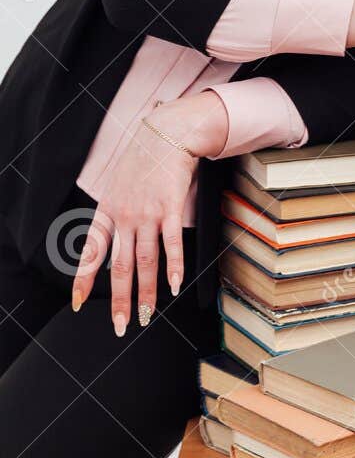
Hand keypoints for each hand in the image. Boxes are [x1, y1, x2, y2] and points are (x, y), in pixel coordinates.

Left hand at [71, 90, 227, 335]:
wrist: (167, 131)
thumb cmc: (145, 158)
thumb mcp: (119, 184)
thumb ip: (117, 212)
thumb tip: (113, 238)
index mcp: (108, 210)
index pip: (91, 252)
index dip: (83, 279)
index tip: (76, 303)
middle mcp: (124, 215)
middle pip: (119, 266)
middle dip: (119, 300)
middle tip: (120, 326)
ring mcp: (147, 212)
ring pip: (145, 261)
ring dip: (148, 292)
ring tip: (148, 315)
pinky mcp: (170, 206)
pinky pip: (172, 242)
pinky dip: (174, 266)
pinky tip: (176, 285)